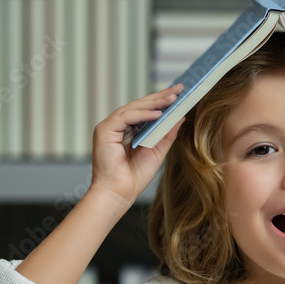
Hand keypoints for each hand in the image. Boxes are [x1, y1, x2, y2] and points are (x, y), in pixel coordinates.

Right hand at [89, 84, 185, 205]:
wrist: (119, 194)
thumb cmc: (134, 177)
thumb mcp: (157, 151)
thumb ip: (166, 133)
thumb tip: (180, 116)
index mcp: (128, 130)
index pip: (146, 111)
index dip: (162, 101)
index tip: (179, 93)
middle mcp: (118, 126)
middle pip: (140, 106)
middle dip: (160, 97)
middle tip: (179, 89)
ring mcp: (109, 127)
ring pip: (133, 108)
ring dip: (154, 102)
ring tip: (172, 98)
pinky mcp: (104, 130)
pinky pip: (125, 117)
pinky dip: (142, 114)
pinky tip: (158, 113)